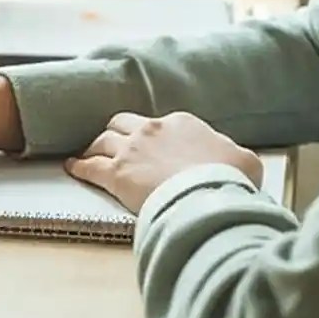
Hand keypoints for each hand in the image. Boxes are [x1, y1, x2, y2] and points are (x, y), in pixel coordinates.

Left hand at [66, 111, 262, 213]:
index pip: (159, 124)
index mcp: (182, 123)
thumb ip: (237, 157)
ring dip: (94, 147)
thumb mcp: (246, 162)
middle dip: (115, 133)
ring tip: (88, 154)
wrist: (208, 194)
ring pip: (101, 141)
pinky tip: (73, 168)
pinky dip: (79, 166)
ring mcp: (131, 150)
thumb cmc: (228, 180)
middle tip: (111, 143)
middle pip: (122, 123)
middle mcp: (151, 129)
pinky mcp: (116, 174)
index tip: (150, 145)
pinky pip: (89, 166)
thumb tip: (239, 163)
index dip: (151, 135)